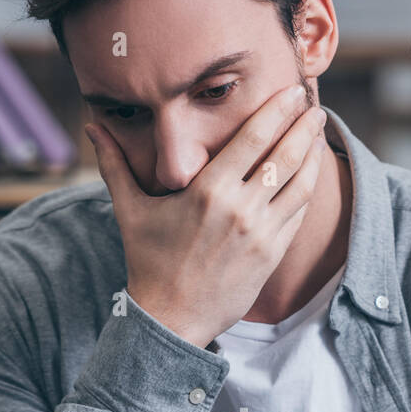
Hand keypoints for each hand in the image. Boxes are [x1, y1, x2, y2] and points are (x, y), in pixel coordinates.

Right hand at [85, 85, 327, 346]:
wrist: (172, 319)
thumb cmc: (149, 263)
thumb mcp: (130, 211)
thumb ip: (115, 165)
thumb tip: (92, 126)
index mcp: (208, 191)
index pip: (253, 138)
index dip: (278, 110)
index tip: (293, 92)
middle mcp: (240, 209)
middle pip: (285, 155)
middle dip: (305, 126)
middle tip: (315, 106)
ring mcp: (260, 234)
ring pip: (300, 184)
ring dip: (313, 154)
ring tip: (318, 133)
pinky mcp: (272, 255)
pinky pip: (298, 213)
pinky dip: (308, 188)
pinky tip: (311, 172)